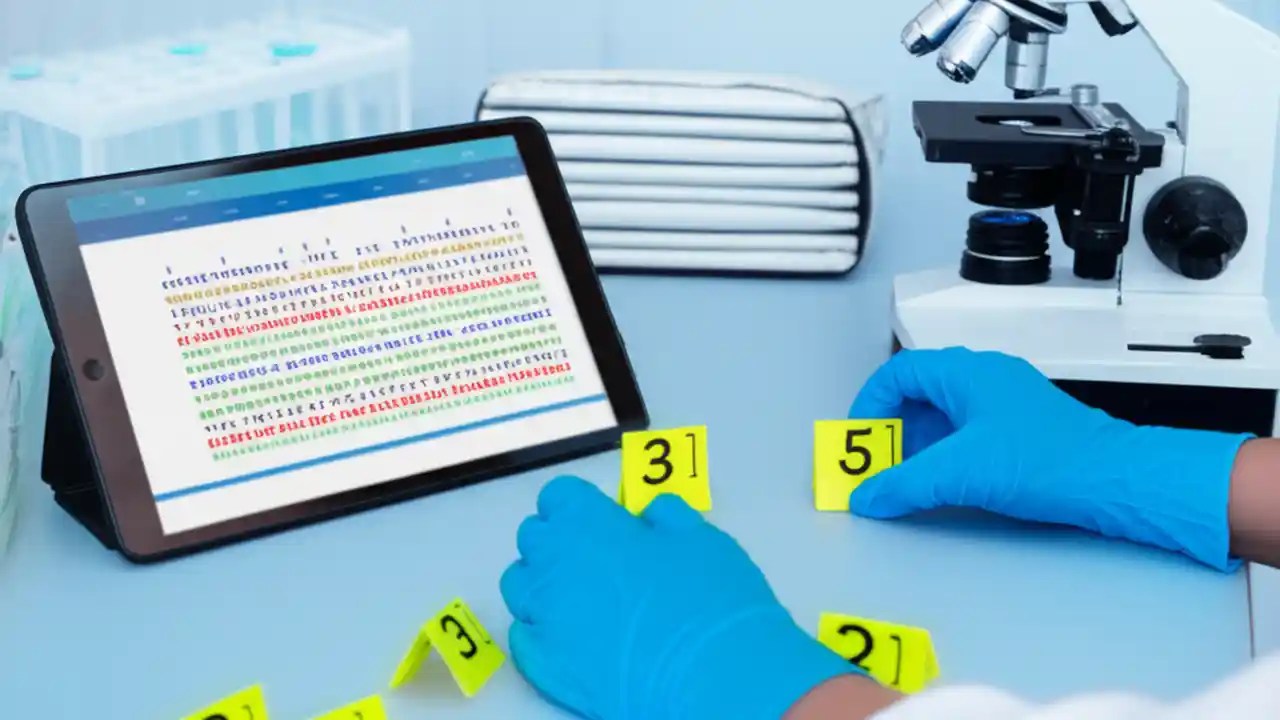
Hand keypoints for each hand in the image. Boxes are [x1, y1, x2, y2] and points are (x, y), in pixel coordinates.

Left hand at [499, 476, 858, 718]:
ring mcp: (545, 619)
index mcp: (588, 525)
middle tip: (598, 555)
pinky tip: (574, 634)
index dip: (580, 505)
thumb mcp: (698, 537)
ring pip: (520, 585)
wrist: (714, 679)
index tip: (600, 517)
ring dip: (544, 583)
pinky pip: (525, 636)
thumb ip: (664, 517)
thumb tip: (649, 516)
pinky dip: (542, 630)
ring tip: (582, 596)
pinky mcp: (546, 666)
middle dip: (560, 540)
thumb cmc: (709, 602)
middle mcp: (555, 567)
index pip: (559, 497)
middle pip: (534, 538)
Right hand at [848, 348, 1249, 569]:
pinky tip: (942, 482)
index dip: (871, 404)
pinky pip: (965, 432)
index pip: (899, 372)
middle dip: (891, 430)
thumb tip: (868, 496)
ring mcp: (1004, 402)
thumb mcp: (960, 473)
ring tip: (903, 478)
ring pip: (942, 415)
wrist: (1114, 480)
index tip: (859, 438)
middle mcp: (984, 378)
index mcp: (966, 372)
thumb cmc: (1051, 459)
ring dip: (916, 445)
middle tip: (875, 464)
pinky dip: (943, 454)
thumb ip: (904, 484)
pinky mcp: (1018, 429)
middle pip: (918, 394)